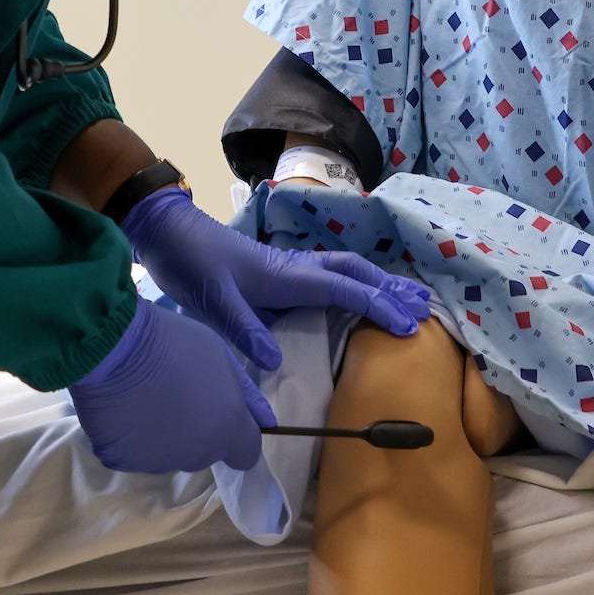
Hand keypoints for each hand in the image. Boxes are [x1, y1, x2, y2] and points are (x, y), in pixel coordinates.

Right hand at [69, 300, 274, 472]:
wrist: (112, 345)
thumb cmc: (173, 341)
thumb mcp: (220, 355)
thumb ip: (247, 395)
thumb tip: (267, 422)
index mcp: (226, 428)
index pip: (246, 454)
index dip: (235, 436)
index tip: (220, 415)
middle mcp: (197, 453)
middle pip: (205, 452)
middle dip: (198, 431)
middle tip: (177, 394)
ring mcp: (158, 461)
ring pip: (169, 454)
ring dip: (165, 435)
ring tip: (147, 397)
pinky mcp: (122, 461)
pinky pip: (133, 452)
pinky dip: (131, 436)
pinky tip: (123, 407)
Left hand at [121, 187, 429, 369]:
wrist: (169, 234)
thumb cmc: (193, 263)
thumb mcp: (214, 301)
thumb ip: (245, 329)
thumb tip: (275, 360)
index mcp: (289, 275)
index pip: (346, 289)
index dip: (379, 306)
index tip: (409, 325)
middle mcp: (297, 269)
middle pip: (357, 273)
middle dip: (391, 290)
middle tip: (424, 309)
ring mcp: (289, 270)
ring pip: (345, 273)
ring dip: (378, 284)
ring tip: (406, 299)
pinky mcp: (278, 275)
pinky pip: (328, 280)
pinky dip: (353, 287)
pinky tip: (356, 299)